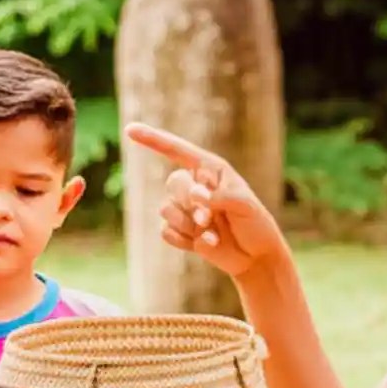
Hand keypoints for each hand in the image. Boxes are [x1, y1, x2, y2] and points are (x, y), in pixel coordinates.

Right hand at [125, 123, 287, 278]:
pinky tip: (206, 244)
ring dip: (189, 224)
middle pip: (173, 183)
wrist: (256, 257)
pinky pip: (166, 232)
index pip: (178, 151)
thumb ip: (220, 197)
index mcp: (210, 171)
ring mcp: (187, 210)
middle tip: (209, 217)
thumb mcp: (246, 205)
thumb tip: (196, 196)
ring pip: (166, 209)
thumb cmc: (255, 224)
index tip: (130, 130)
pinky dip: (184, 240)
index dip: (153, 139)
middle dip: (189, 201)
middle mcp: (195, 187)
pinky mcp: (182, 232)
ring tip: (212, 232)